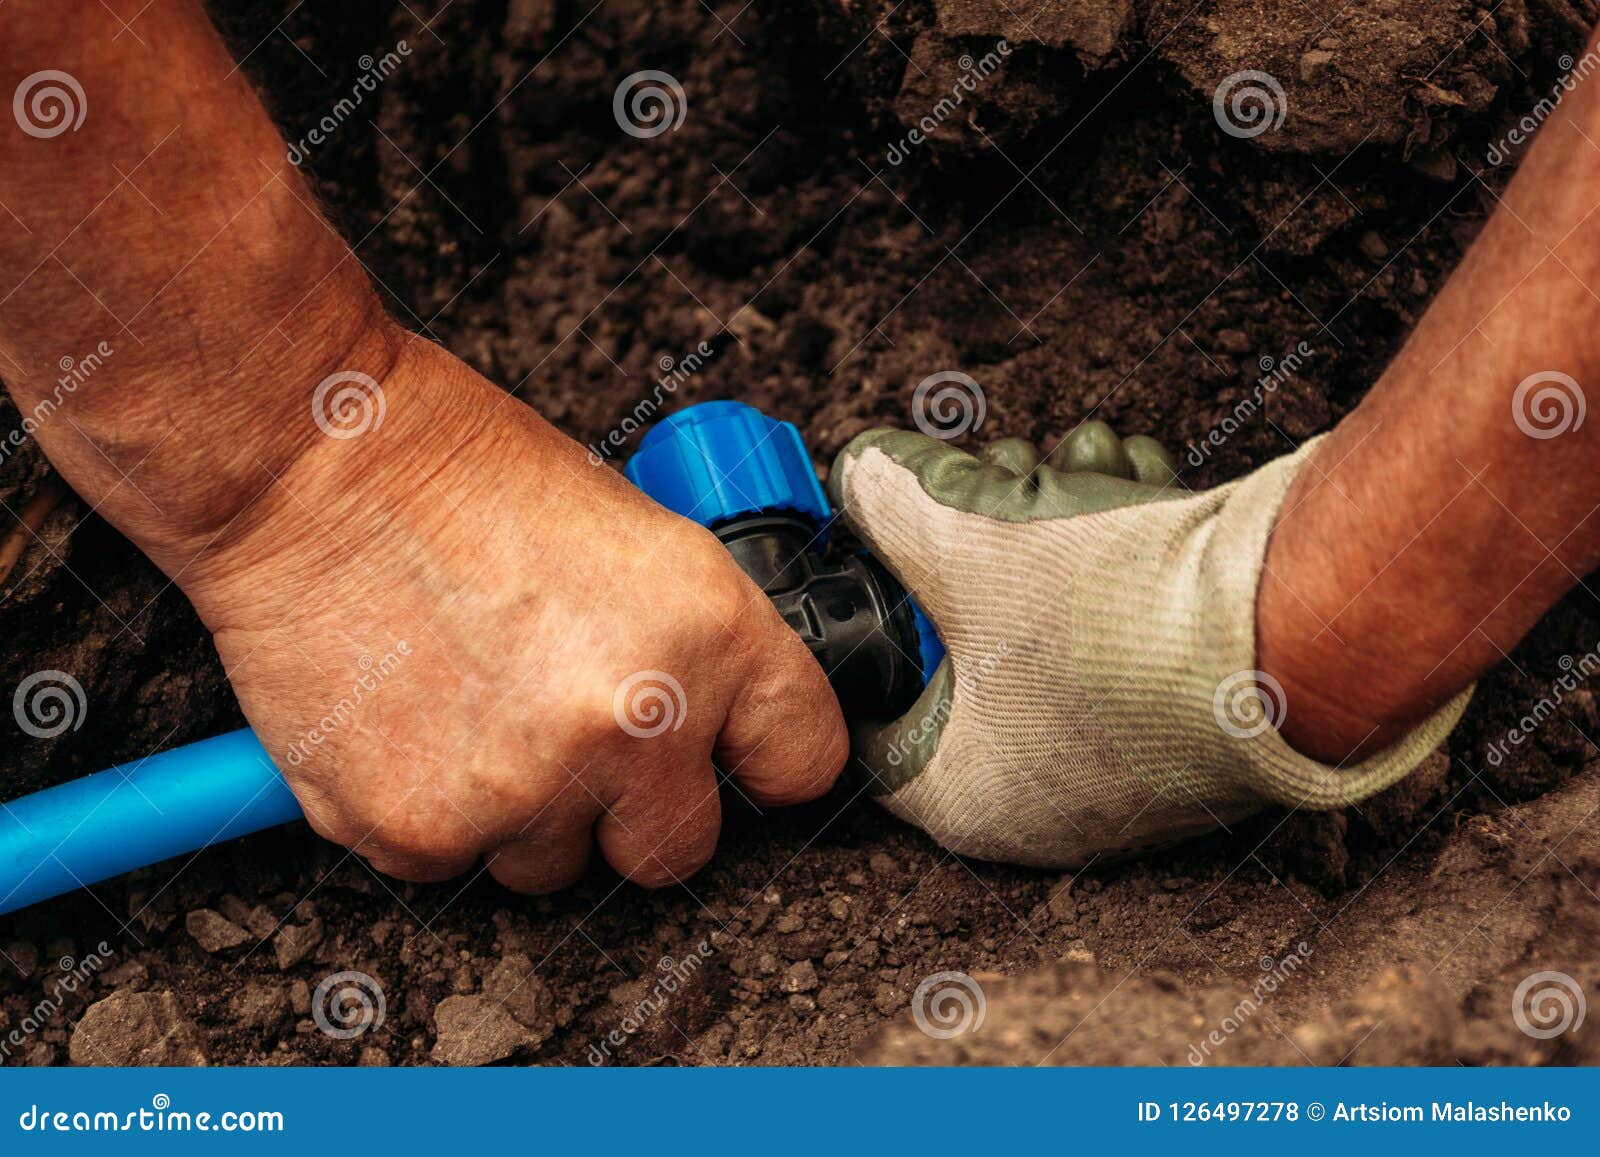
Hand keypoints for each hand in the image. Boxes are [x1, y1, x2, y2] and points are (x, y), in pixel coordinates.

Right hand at [174, 327, 847, 890]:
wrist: (312, 463)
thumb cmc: (465, 476)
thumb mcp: (638, 536)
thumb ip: (694, 644)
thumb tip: (721, 721)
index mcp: (709, 635)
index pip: (802, 760)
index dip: (762, 760)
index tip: (735, 761)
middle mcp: (633, 724)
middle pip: (679, 849)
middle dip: (636, 807)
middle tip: (577, 735)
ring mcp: (525, 787)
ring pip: (556, 866)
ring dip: (527, 814)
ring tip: (474, 706)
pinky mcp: (419, 828)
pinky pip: (452, 865)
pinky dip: (433, 814)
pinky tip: (412, 724)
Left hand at [828, 421, 1465, 866]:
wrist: (1293, 640)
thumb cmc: (1113, 627)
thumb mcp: (969, 552)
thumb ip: (894, 515)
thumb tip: (857, 474)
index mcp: (966, 800)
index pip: (876, 724)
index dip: (872, 636)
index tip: (876, 575)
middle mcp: (1043, 812)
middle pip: (968, 662)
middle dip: (972, 556)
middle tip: (984, 489)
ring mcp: (1124, 782)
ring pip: (1052, 638)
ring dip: (1054, 540)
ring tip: (1069, 465)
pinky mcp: (1190, 741)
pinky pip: (1123, 647)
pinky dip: (1118, 570)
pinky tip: (1131, 487)